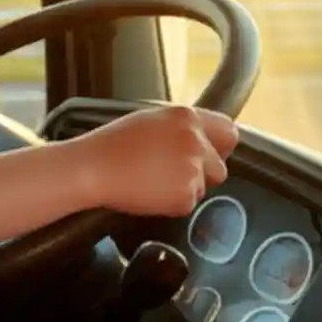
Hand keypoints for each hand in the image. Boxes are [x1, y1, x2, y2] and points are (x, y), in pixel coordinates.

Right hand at [71, 105, 239, 217]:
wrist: (92, 169)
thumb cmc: (111, 145)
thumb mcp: (150, 121)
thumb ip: (181, 127)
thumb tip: (201, 138)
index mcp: (186, 117)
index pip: (228, 132)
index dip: (219, 147)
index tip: (210, 154)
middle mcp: (195, 140)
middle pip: (220, 166)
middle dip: (204, 173)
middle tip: (175, 174)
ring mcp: (192, 169)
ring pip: (204, 187)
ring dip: (185, 188)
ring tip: (154, 181)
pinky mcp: (185, 195)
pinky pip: (188, 204)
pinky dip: (172, 204)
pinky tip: (150, 192)